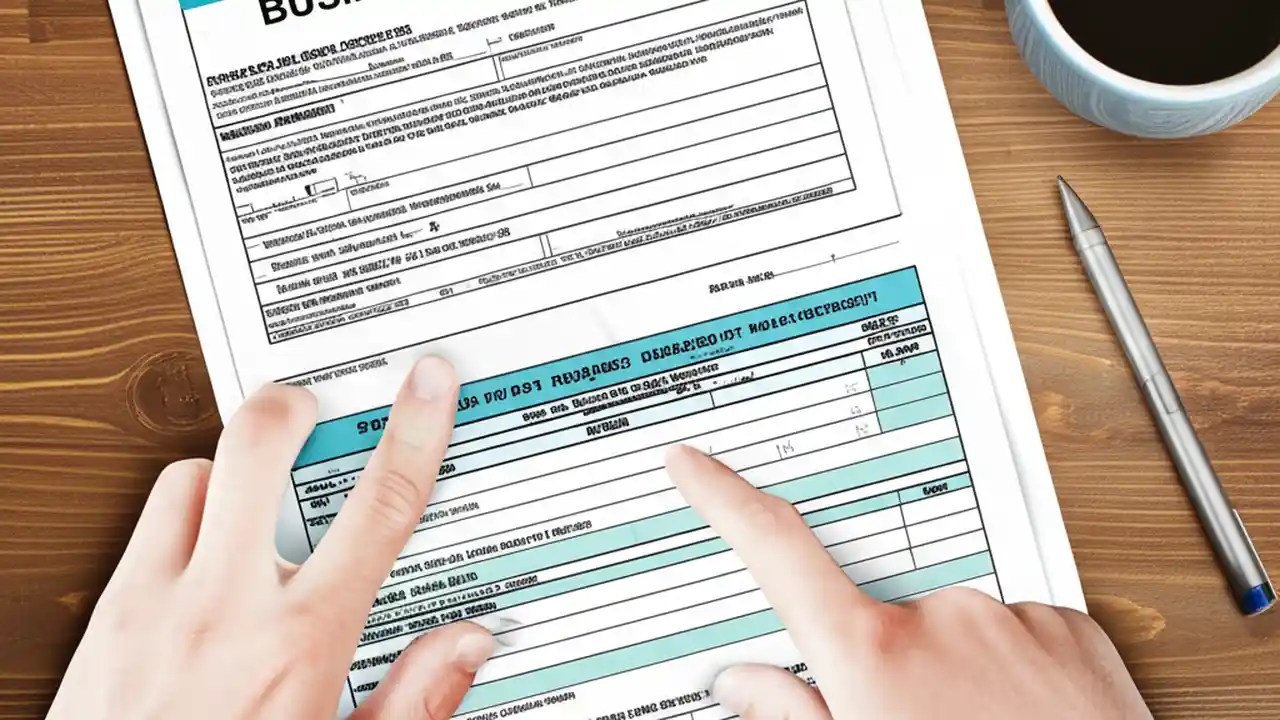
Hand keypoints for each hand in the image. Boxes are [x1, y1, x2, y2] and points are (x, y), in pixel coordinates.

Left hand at [49, 357, 491, 719]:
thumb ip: (412, 698)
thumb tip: (467, 644)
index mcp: (303, 642)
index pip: (380, 509)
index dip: (414, 432)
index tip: (427, 386)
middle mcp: (227, 607)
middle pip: (260, 449)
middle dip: (292, 408)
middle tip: (313, 409)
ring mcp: (157, 603)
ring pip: (192, 473)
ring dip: (228, 469)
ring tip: (253, 494)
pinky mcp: (105, 614)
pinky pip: (144, 521)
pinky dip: (180, 512)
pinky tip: (203, 547)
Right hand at [664, 446, 1151, 719]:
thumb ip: (796, 716)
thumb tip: (745, 684)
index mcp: (872, 654)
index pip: (775, 550)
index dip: (724, 499)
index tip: (694, 465)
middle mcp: (940, 617)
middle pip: (877, 614)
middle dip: (884, 659)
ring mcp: (1010, 618)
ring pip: (953, 627)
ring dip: (954, 671)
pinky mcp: (1071, 628)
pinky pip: (1017, 632)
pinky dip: (1011, 668)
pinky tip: (1018, 716)